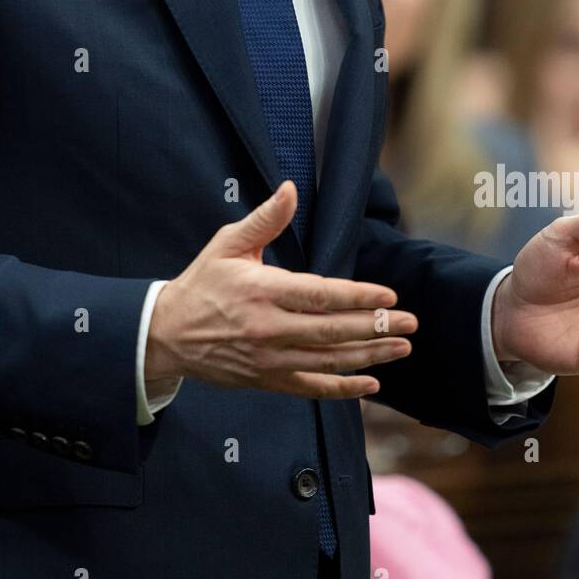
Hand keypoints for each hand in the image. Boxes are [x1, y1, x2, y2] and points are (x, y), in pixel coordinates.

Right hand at [144, 181, 417, 399]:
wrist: (167, 333)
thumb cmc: (203, 283)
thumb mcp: (228, 244)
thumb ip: (265, 220)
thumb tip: (290, 189)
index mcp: (263, 291)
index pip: (320, 296)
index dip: (358, 297)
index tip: (388, 295)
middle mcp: (269, 329)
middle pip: (332, 331)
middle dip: (376, 326)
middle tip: (410, 322)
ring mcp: (270, 360)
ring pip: (329, 361)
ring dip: (370, 356)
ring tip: (401, 347)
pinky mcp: (268, 381)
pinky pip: (312, 388)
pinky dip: (343, 388)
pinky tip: (370, 383)